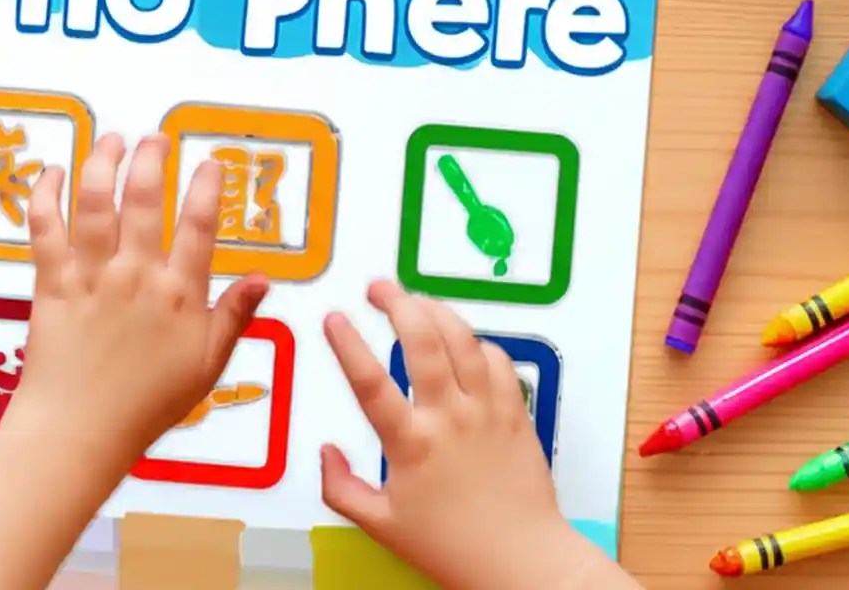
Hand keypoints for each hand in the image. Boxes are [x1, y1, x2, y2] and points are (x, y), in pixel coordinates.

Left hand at [1, 132, 268, 465]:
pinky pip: (44, 228)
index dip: (208, 186)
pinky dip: (45, 195)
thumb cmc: (146, 404)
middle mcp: (135, 275)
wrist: (80, 430)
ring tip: (113, 140)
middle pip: (144, 197)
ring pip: (94, 201)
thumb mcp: (207, 365)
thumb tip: (264, 279)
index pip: (199, 224)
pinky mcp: (51, 283)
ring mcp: (91, 276)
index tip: (212, 163)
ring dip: (102, 162)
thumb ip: (235, 316)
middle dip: (152, 158)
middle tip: (158, 138)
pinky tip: (52, 172)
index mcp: (179, 294)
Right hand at [320, 281, 618, 589]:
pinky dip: (476, 341)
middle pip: (424, 341)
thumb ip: (341, 488)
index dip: (348, 345)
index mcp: (412, 446)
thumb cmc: (455, 547)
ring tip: (415, 301)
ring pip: (464, 339)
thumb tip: (326, 453)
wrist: (522, 561)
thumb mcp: (381, 525)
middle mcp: (451, 419)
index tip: (335, 319)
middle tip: (378, 289)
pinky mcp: (516, 413)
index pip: (370, 382)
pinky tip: (461, 340)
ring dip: (436, 311)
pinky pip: (498, 360)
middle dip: (397, 302)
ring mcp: (487, 411)